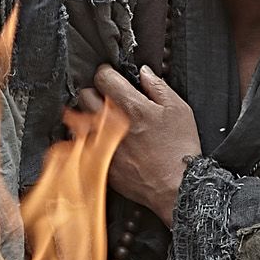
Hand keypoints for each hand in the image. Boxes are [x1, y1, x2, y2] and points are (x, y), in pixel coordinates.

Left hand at [74, 64, 200, 227]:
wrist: (176, 186)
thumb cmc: (179, 148)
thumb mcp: (178, 109)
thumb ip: (157, 87)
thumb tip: (144, 73)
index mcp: (130, 107)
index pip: (103, 78)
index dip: (107, 73)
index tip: (111, 76)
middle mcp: (110, 124)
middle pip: (86, 96)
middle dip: (96, 93)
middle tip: (108, 98)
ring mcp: (101, 145)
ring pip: (80, 119)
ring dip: (90, 116)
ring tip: (105, 120)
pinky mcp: (99, 162)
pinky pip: (83, 143)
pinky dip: (90, 138)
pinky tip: (104, 139)